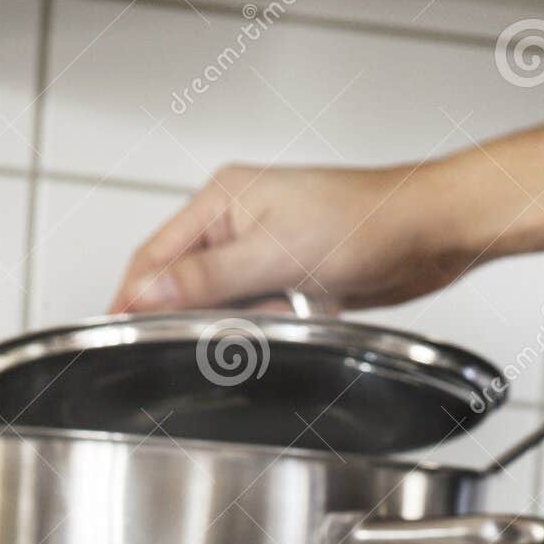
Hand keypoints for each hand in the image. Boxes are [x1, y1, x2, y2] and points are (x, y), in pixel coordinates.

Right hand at [109, 159, 482, 314]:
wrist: (427, 233)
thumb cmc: (366, 221)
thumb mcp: (275, 254)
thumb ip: (208, 279)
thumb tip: (148, 293)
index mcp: (222, 201)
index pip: (155, 255)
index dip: (133, 297)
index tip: (116, 335)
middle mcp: (239, 223)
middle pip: (188, 285)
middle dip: (200, 318)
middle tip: (212, 342)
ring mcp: (267, 252)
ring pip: (229, 307)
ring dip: (248, 325)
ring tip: (282, 318)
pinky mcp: (294, 279)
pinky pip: (266, 316)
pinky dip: (277, 328)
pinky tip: (304, 318)